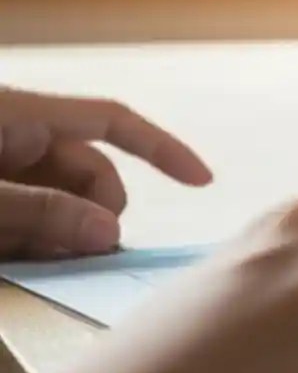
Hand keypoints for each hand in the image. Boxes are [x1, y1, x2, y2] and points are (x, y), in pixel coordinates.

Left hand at [0, 87, 211, 258]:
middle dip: (98, 212)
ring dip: (60, 233)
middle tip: (87, 256)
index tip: (202, 182)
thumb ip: (40, 210)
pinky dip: (28, 238)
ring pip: (57, 198)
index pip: (110, 120)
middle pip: (87, 169)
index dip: (160, 147)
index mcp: (18, 113)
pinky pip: (25, 213)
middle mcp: (14, 133)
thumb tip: (111, 234)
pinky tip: (13, 254)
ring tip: (33, 259)